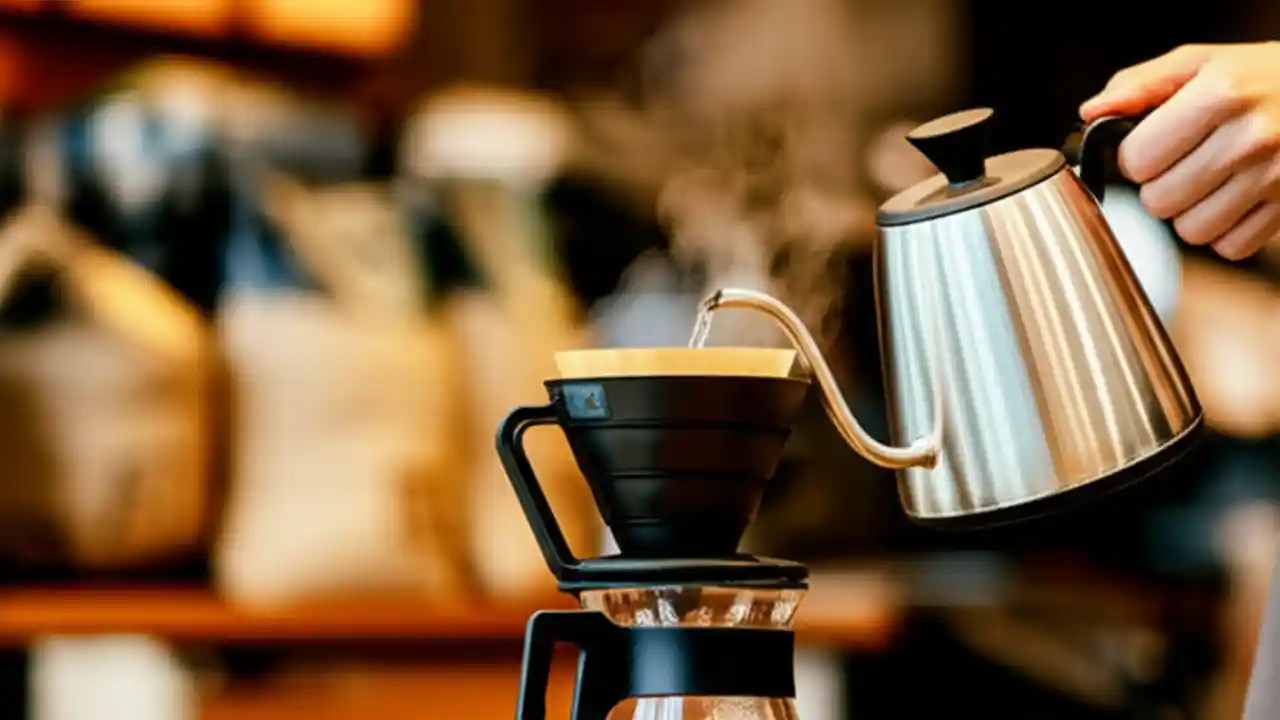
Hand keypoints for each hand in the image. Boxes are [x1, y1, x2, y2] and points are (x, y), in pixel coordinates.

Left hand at [1080, 42, 1279, 259]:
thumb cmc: (1261, 77)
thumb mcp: (1202, 62)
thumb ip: (1141, 83)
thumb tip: (1092, 111)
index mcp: (1223, 92)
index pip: (1138, 159)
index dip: (1134, 156)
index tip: (1150, 147)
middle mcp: (1253, 136)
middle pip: (1160, 200)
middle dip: (1159, 185)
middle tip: (1180, 164)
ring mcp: (1276, 175)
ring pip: (1191, 231)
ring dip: (1189, 212)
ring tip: (1207, 181)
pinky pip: (1231, 247)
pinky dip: (1224, 231)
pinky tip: (1231, 200)